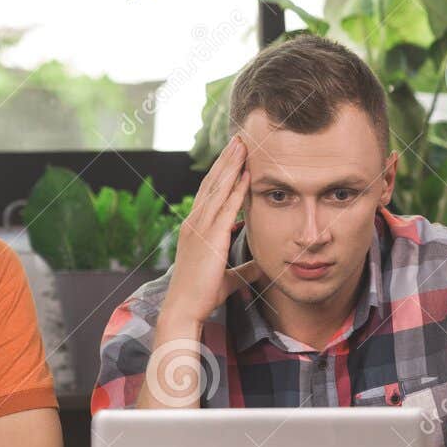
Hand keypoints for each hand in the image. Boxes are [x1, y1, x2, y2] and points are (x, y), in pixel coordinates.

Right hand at [162, 134, 261, 325]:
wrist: (184, 308)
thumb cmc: (202, 294)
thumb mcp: (228, 277)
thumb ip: (244, 267)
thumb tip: (262, 265)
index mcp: (195, 228)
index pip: (209, 192)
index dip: (221, 172)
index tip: (233, 155)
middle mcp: (195, 223)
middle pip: (212, 183)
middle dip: (226, 160)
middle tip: (239, 139)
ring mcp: (200, 228)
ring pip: (218, 189)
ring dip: (231, 165)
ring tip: (243, 145)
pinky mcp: (209, 237)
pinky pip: (225, 207)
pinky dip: (235, 189)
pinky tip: (246, 174)